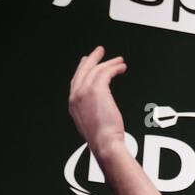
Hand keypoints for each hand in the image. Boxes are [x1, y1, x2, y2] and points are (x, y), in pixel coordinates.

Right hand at [68, 45, 127, 160]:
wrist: (104, 143)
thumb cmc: (102, 140)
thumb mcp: (92, 125)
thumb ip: (91, 113)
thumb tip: (99, 110)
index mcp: (73, 104)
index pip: (76, 81)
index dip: (82, 69)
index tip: (88, 62)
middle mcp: (75, 95)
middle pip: (83, 71)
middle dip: (92, 59)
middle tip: (100, 51)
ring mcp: (84, 91)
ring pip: (96, 70)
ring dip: (108, 63)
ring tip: (119, 60)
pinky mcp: (96, 89)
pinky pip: (106, 73)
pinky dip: (114, 68)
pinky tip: (122, 68)